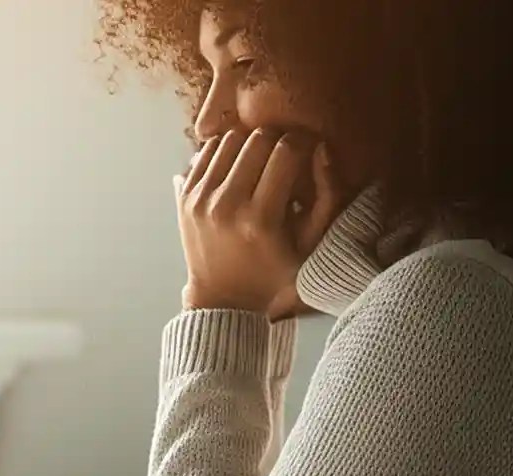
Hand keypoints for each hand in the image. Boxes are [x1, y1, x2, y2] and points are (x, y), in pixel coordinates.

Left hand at [174, 128, 343, 320]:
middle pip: (258, 139)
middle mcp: (226, 205)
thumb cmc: (274, 272)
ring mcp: (201, 199)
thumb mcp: (311, 243)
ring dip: (251, 142)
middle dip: (279, 139)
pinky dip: (226, 150)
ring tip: (263, 159)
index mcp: (261, 219)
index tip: (310, 150)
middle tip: (287, 154)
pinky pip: (206, 151)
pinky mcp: (184, 196)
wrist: (223, 299)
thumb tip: (321, 148)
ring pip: (230, 138)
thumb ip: (328, 196)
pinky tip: (239, 165)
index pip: (287, 151)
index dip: (305, 143)